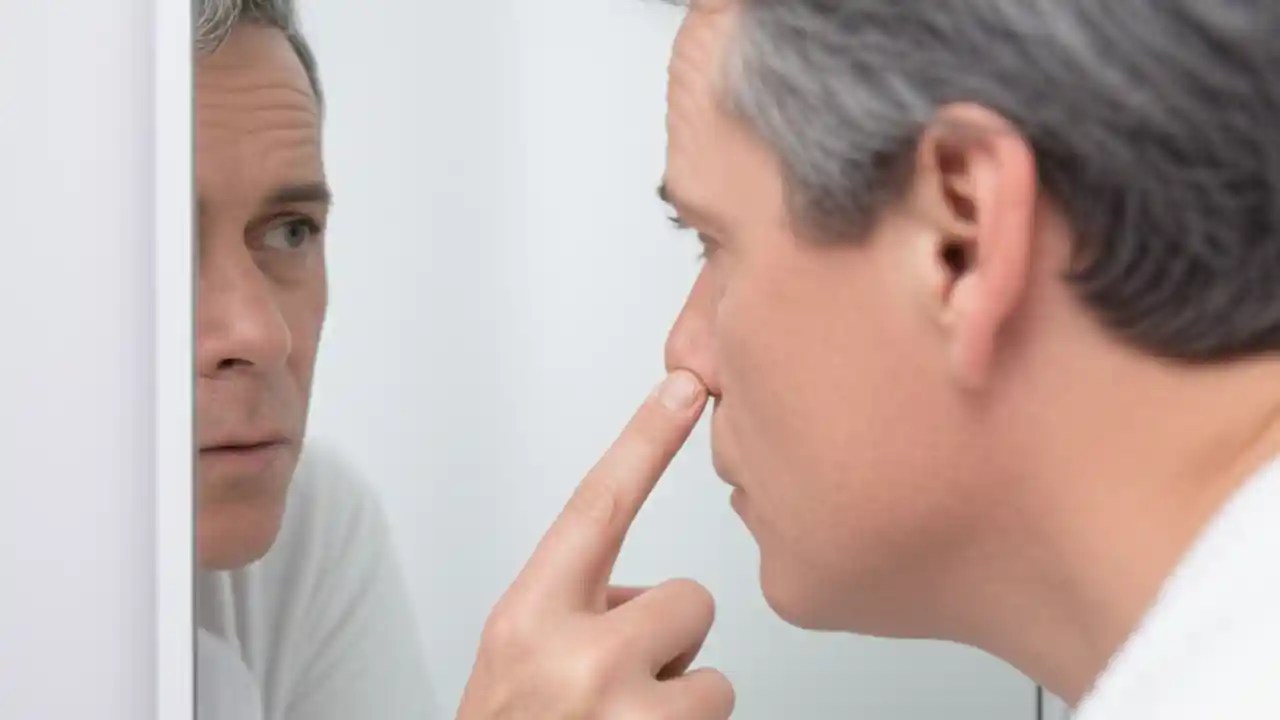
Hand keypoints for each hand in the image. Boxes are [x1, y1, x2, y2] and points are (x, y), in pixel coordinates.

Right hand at [457, 370, 734, 719]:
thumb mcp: (517, 662)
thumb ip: (572, 611)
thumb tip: (641, 597)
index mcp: (526, 618)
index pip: (595, 507)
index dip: (643, 441)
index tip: (686, 387)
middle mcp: (573, 659)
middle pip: (687, 598)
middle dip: (670, 638)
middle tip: (621, 687)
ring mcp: (623, 716)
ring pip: (713, 673)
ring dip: (681, 699)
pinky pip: (717, 713)